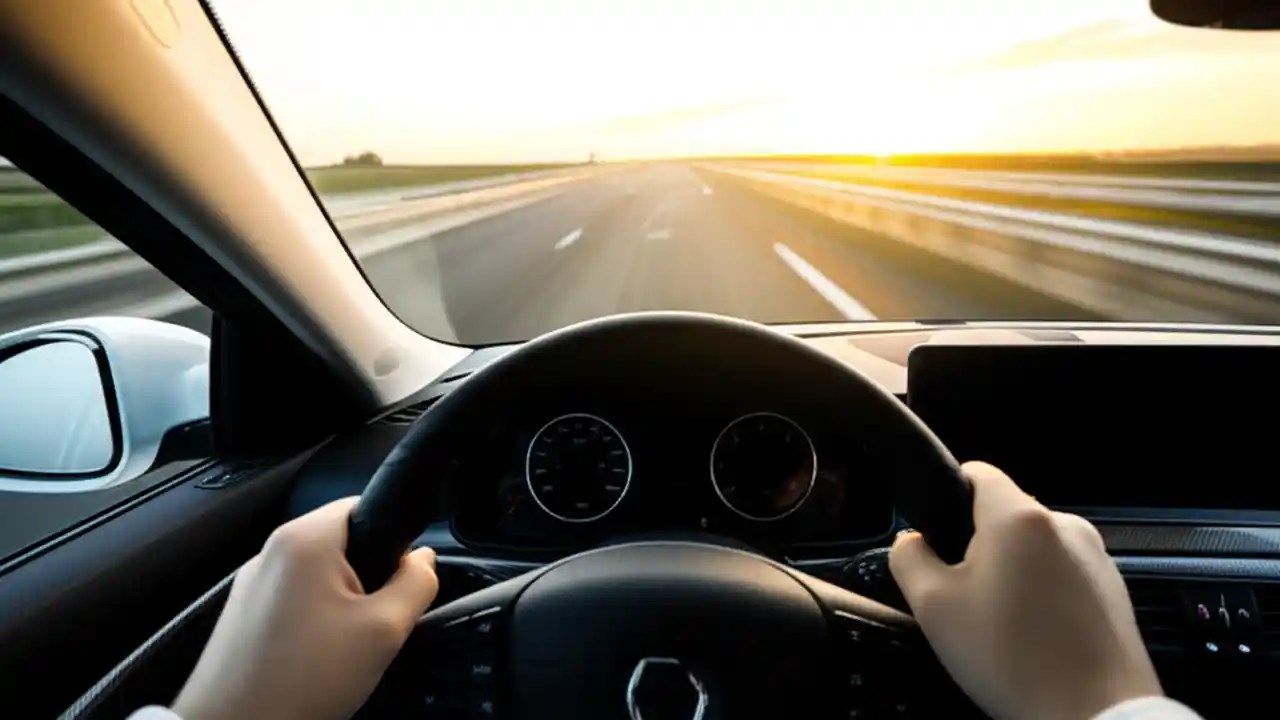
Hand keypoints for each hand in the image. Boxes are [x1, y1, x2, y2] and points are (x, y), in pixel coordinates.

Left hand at [173, 498, 438, 719]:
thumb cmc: (306, 678)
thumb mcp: (384, 630)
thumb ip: (416, 584)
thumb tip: (424, 560)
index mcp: (305, 539)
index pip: (365, 505)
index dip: (393, 541)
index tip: (396, 584)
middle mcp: (271, 550)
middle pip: (342, 543)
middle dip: (367, 578)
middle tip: (372, 623)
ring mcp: (250, 582)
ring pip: (318, 576)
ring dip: (339, 603)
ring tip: (340, 648)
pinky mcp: (240, 613)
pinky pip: (293, 600)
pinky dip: (312, 621)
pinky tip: (313, 660)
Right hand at [889, 462, 1161, 719]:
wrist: (1096, 716)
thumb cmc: (1012, 658)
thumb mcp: (933, 607)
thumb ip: (909, 558)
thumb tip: (912, 542)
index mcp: (1019, 516)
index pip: (976, 472)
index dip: (946, 496)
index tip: (935, 538)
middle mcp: (1065, 524)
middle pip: (1004, 516)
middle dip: (978, 547)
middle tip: (963, 598)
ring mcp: (1097, 557)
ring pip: (1033, 549)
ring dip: (1013, 574)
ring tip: (1003, 626)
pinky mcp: (1115, 590)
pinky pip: (1063, 577)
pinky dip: (1044, 597)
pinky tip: (1036, 638)